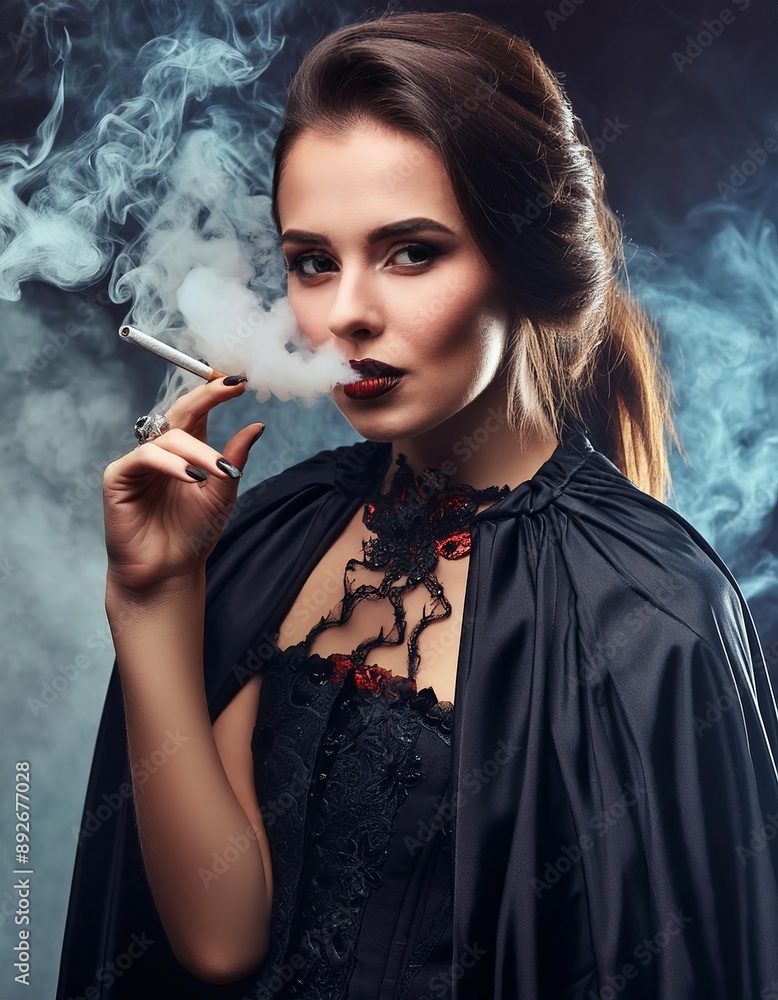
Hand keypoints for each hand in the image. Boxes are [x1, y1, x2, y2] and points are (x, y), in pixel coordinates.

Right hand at [103, 376, 263, 592]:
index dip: (215, 394)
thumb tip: (257, 426)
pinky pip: (144, 457)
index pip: (198, 412)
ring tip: (218, 471)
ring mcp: (138, 463)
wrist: (169, 572)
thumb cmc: (193, 534)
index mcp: (186, 451)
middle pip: (179, 412)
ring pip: (168, 438)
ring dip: (197, 450)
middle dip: (206, 398)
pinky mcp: (118, 478)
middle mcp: (161, 451)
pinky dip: (169, 464)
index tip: (241, 382)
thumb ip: (234, 459)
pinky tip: (191, 476)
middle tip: (231, 388)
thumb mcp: (223, 493)